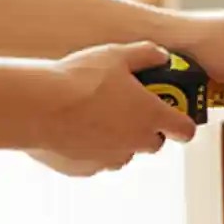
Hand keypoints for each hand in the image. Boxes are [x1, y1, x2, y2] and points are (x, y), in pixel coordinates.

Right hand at [34, 42, 197, 174]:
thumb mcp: (118, 55)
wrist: (37, 108)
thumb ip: (147, 54)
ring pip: (124, 152)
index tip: (177, 117)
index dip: (184, 124)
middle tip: (130, 110)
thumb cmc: (78, 80)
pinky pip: (97, 160)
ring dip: (120, 140)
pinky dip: (93, 149)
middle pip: (154, 142)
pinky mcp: (86, 169)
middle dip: (147, 129)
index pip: (185, 130)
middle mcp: (136, 142)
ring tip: (99, 117)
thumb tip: (162, 56)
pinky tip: (77, 129)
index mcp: (152, 116)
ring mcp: (110, 158)